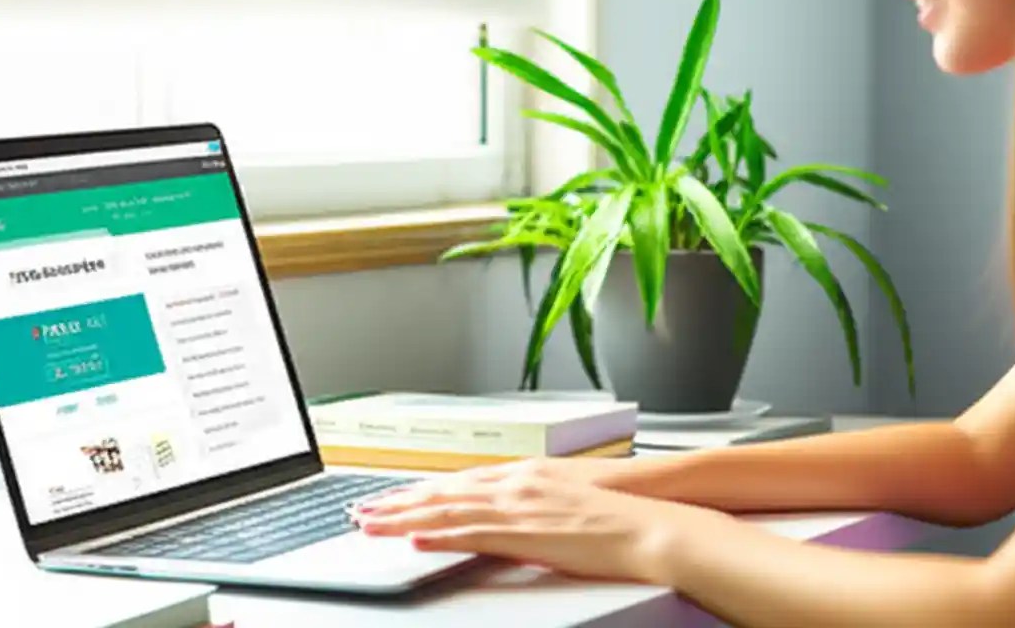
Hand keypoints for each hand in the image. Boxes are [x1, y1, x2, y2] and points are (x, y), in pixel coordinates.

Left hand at [351, 454, 689, 512]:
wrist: (652, 519)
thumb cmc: (623, 510)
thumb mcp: (573, 497)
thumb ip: (540, 503)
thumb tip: (519, 516)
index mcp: (528, 473)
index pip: (462, 480)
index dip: (425, 489)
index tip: (396, 495)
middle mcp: (515, 483)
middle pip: (444, 491)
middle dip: (400, 500)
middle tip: (363, 508)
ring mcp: (517, 505)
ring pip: (446, 510)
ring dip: (403, 517)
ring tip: (370, 524)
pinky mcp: (524, 531)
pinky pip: (469, 534)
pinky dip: (436, 536)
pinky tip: (413, 540)